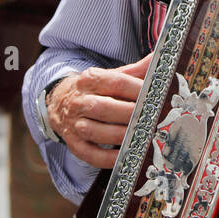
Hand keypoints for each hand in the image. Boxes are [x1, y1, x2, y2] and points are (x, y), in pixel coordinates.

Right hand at [47, 54, 153, 168]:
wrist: (60, 102)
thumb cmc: (95, 90)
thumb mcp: (111, 76)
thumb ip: (135, 71)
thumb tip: (158, 59)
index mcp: (90, 79)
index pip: (116, 82)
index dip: (138, 90)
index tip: (156, 96)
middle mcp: (79, 101)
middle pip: (105, 108)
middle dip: (131, 114)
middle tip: (152, 119)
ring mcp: (74, 124)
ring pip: (96, 131)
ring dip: (121, 136)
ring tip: (143, 137)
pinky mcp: (74, 144)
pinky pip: (90, 154)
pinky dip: (108, 158)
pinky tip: (126, 155)